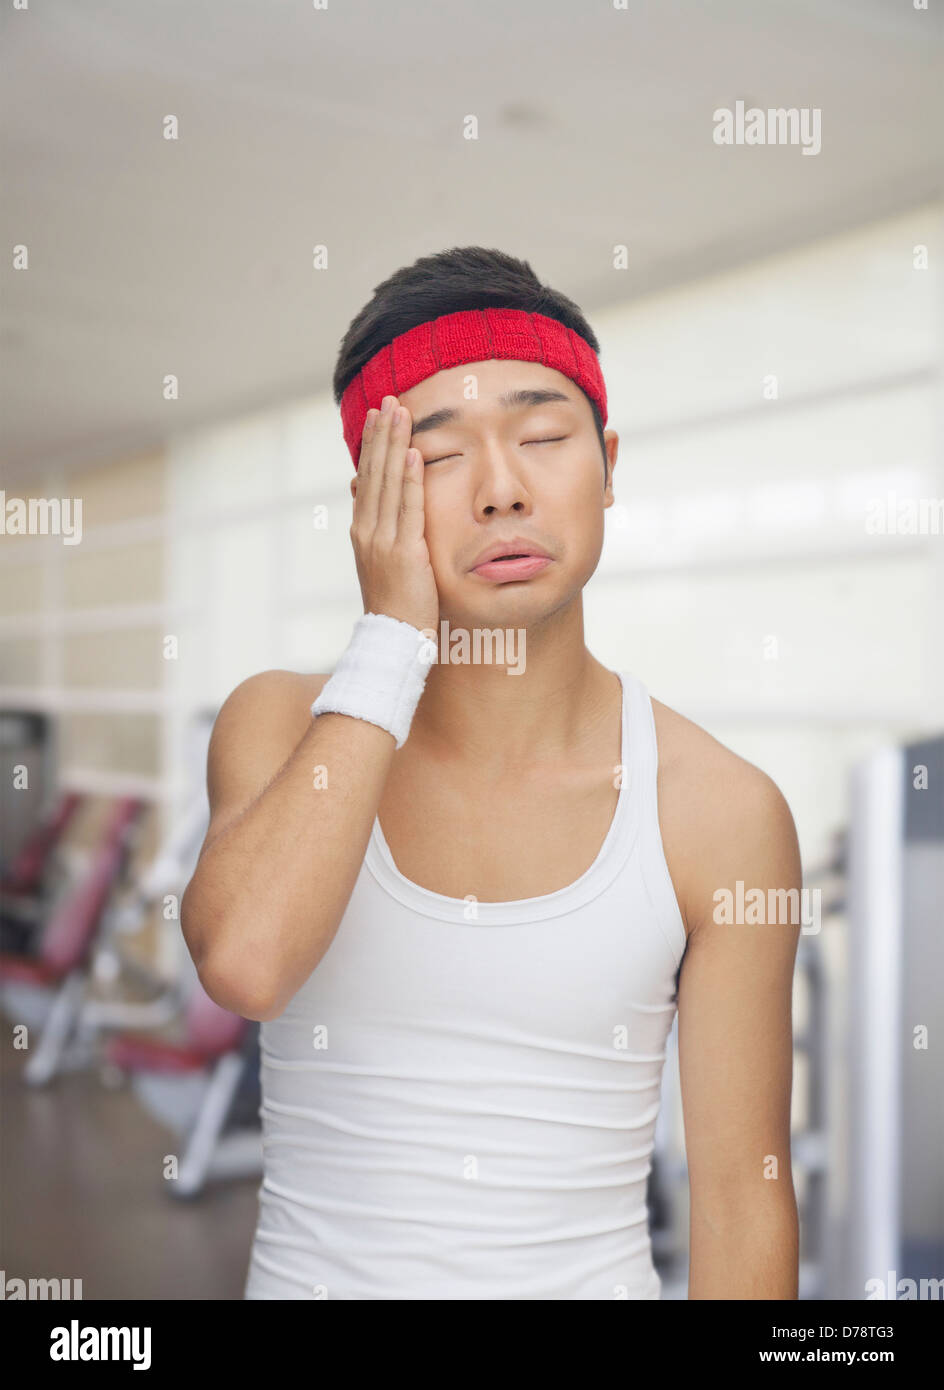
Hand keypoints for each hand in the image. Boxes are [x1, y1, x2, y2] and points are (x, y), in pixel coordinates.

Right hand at [350, 395, 439, 634]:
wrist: (392, 640)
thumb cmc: (395, 605)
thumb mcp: (380, 562)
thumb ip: (376, 528)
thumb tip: (363, 493)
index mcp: (362, 532)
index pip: (367, 479)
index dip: (372, 446)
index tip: (378, 417)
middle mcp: (367, 531)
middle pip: (373, 472)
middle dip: (381, 434)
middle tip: (388, 401)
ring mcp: (382, 540)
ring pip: (387, 482)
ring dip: (394, 444)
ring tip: (399, 412)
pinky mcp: (403, 551)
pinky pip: (407, 507)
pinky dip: (409, 478)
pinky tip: (413, 452)